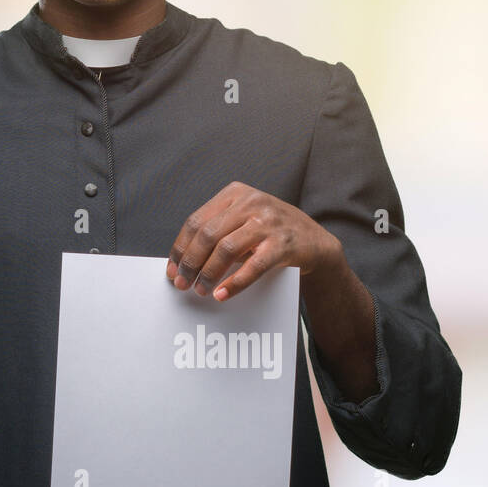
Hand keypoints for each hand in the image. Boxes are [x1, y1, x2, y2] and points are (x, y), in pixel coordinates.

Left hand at [165, 181, 341, 300]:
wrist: (315, 241)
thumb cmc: (270, 232)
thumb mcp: (242, 220)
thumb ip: (216, 230)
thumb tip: (181, 261)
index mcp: (235, 193)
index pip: (196, 221)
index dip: (180, 247)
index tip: (172, 268)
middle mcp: (251, 202)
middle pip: (208, 235)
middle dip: (190, 263)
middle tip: (182, 283)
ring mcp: (269, 222)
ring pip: (226, 249)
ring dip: (208, 274)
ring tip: (201, 290)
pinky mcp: (284, 243)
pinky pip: (253, 266)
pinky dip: (234, 282)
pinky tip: (222, 293)